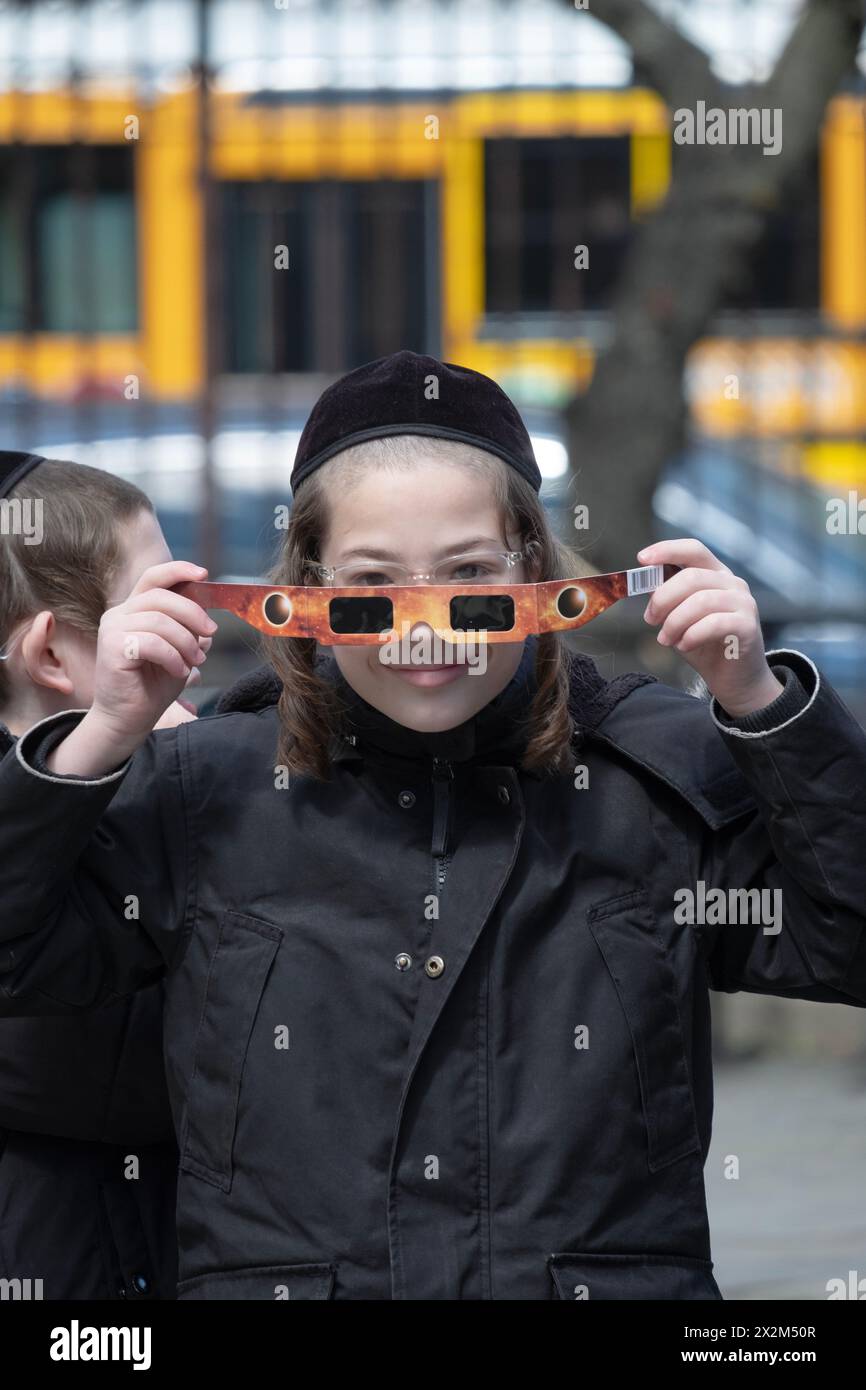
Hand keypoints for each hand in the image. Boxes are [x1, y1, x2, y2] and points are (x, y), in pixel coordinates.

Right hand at [48, 561, 215, 775]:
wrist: (129, 720)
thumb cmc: (152, 686)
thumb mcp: (180, 652)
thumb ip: (189, 630)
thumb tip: (209, 615)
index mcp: (134, 610)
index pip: (153, 578)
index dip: (178, 570)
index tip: (204, 575)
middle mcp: (119, 614)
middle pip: (161, 596)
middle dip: (192, 613)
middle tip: (211, 632)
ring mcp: (111, 629)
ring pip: (160, 621)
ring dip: (185, 641)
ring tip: (195, 661)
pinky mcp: (111, 647)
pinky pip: (152, 642)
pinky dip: (172, 656)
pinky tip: (179, 671)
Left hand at [637, 539, 784, 717]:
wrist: (734, 678)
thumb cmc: (704, 644)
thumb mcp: (679, 616)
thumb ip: (666, 598)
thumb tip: (642, 581)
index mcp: (715, 574)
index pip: (693, 550)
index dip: (667, 550)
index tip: (641, 559)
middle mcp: (732, 583)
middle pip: (691, 577)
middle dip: (663, 598)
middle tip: (650, 620)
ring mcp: (743, 602)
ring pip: (700, 601)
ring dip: (674, 622)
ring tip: (666, 640)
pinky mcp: (748, 625)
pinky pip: (713, 623)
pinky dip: (691, 636)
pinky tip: (684, 646)